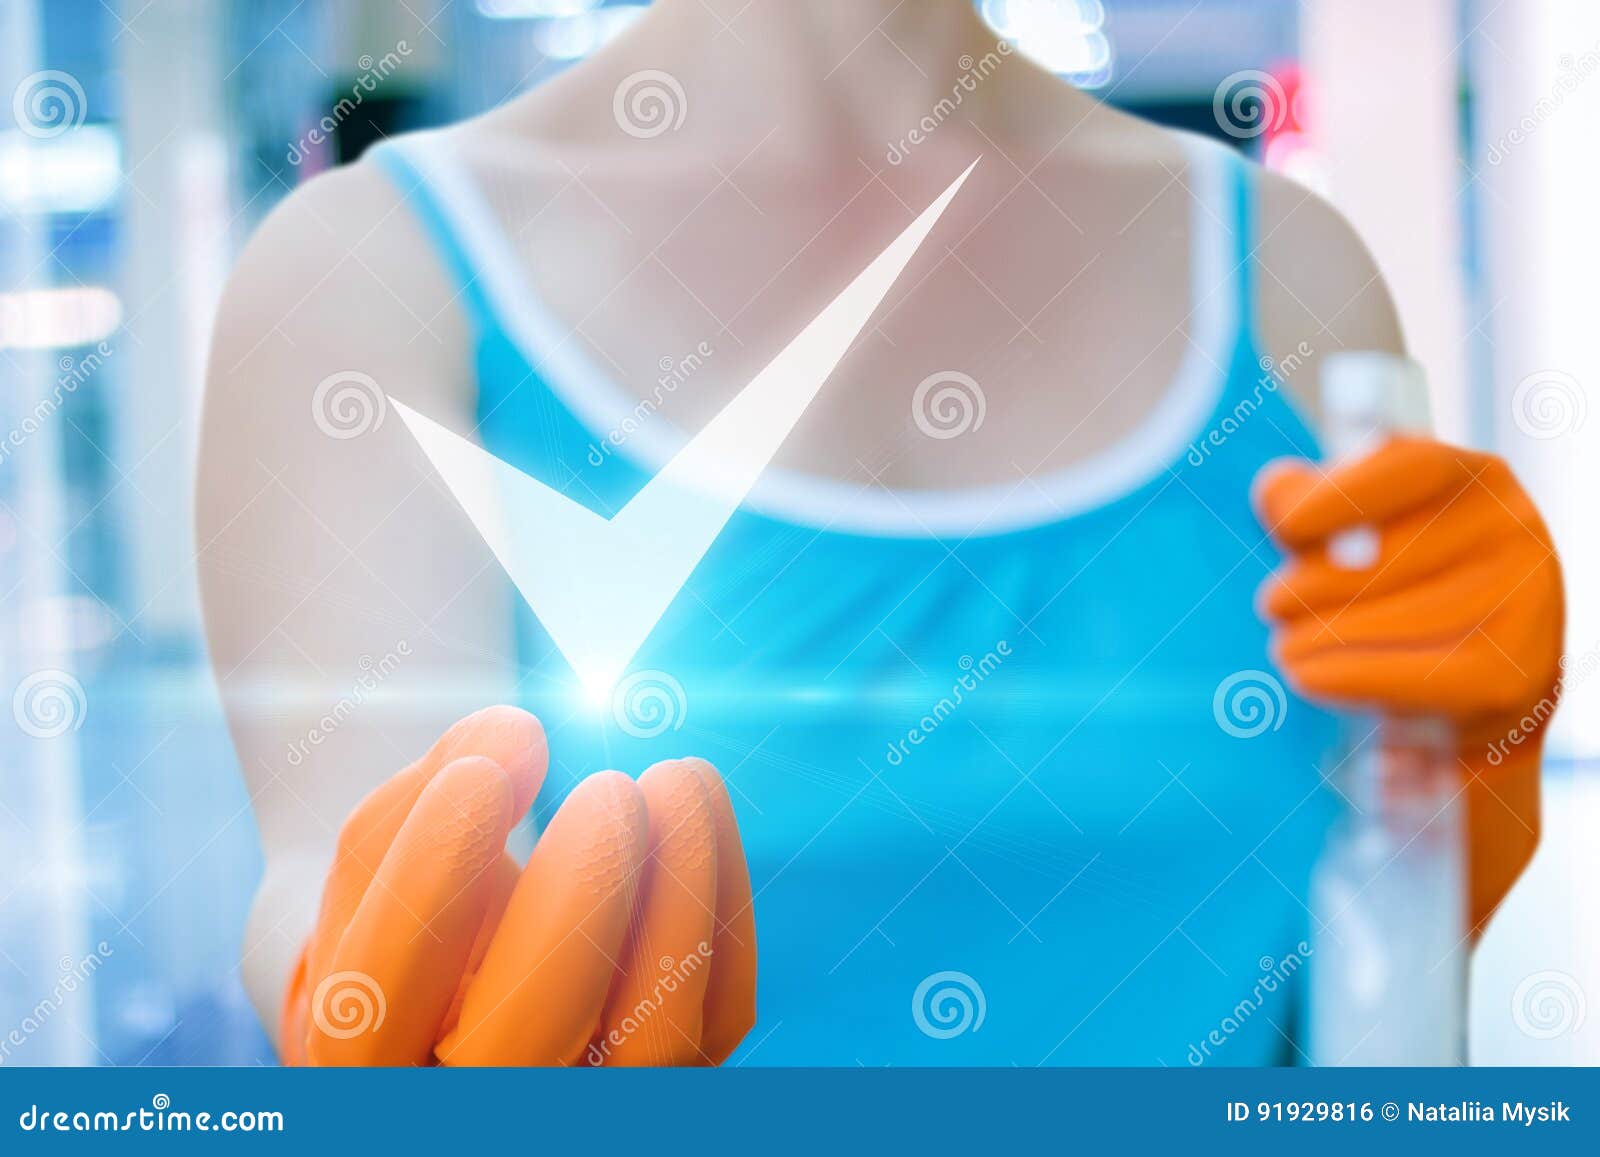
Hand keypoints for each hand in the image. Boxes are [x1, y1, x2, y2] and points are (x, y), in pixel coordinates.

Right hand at [279, 706, 756, 1065]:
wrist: (465, 1016)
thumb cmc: (409, 922)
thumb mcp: (377, 873)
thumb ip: (415, 801)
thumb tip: (515, 734)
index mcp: (363, 1066)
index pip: (383, 994)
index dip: (430, 880)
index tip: (476, 775)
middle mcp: (472, 1113)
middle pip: (526, 1040)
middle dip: (580, 899)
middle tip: (609, 790)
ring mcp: (584, 1112)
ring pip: (652, 1042)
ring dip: (680, 898)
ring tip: (677, 777)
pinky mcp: (674, 1088)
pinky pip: (718, 1014)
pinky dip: (721, 907)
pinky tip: (699, 810)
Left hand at [1252, 436, 1563, 930]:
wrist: (1471, 686)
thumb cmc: (1397, 587)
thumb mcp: (1357, 529)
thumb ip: (1309, 499)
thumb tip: (1279, 498)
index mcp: (1473, 478)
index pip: (1408, 467)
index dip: (1338, 497)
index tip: (1283, 529)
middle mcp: (1514, 528)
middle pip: (1388, 554)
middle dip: (1310, 585)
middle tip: (1271, 607)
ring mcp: (1526, 600)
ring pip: (1397, 619)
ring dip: (1320, 638)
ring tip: (1284, 649)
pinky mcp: (1515, 672)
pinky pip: (1416, 678)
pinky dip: (1349, 679)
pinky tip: (1308, 678)